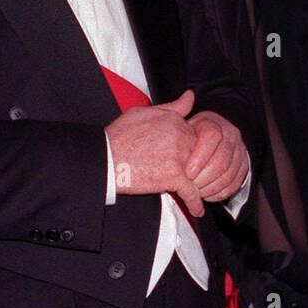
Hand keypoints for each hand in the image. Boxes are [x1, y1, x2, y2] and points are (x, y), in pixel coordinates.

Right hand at [105, 89, 203, 216]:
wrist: (105, 157)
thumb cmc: (119, 135)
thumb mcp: (145, 112)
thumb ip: (172, 106)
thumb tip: (190, 97)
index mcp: (176, 121)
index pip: (197, 134)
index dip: (195, 148)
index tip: (193, 157)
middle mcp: (182, 137)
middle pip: (202, 153)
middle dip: (200, 166)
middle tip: (198, 177)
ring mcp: (180, 157)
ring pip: (201, 172)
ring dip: (202, 184)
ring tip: (202, 193)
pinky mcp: (174, 177)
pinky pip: (192, 192)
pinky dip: (196, 203)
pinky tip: (197, 210)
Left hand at [185, 110, 248, 202]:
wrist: (212, 140)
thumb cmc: (191, 134)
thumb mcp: (183, 122)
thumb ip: (180, 111)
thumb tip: (188, 96)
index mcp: (216, 124)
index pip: (212, 137)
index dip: (199, 157)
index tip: (187, 172)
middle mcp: (232, 136)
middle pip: (222, 160)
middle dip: (203, 178)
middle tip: (190, 187)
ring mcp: (240, 152)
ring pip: (228, 174)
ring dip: (210, 187)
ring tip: (195, 193)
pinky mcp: (244, 167)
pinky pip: (234, 184)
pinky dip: (219, 193)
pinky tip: (206, 195)